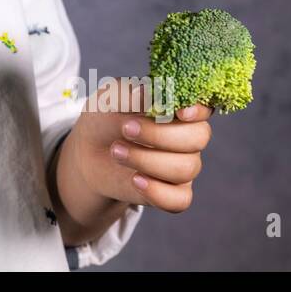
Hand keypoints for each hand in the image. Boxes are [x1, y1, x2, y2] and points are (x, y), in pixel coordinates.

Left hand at [68, 78, 212, 213]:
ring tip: (116, 150)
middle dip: (160, 135)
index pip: (203, 107)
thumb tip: (148, 92)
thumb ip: (130, 95)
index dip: (197, 110)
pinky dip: (159, 192)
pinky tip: (136, 180)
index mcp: (177, 107)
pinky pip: (180, 199)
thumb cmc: (105, 118)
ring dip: (147, 160)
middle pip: (198, 138)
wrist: (87, 152)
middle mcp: (187, 136)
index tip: (179, 112)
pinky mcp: (172, 192)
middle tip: (126, 129)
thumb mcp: (110, 100)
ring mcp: (182, 165)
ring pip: (185, 168)